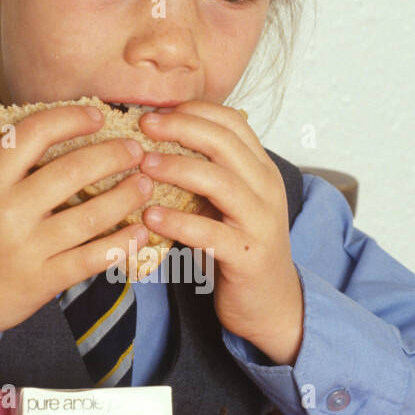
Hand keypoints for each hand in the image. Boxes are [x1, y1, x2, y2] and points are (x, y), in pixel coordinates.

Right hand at [0, 106, 149, 342]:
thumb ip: (13, 172)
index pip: (32, 134)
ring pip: (90, 215)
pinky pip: (92, 257)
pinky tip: (140, 232)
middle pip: (71, 170)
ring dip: (126, 196)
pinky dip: (122, 243)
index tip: (96, 116)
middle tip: (135, 150)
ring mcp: (27, 248)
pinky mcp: (44, 280)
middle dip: (113, 155)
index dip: (69, 118)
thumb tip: (65, 140)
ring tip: (144, 185)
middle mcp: (8, 211)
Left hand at [137, 101, 304, 364]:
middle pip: (225, 143)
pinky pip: (211, 233)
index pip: (233, 123)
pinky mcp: (248, 256)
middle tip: (143, 126)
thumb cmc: (239, 248)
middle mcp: (266, 189)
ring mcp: (260, 222)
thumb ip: (207, 174)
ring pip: (220, 182)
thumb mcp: (228, 203)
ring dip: (177, 169)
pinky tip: (150, 216)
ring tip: (143, 166)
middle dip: (181, 128)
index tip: (157, 111)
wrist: (271, 303)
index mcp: (261, 170)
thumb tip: (156, 143)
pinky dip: (179, 222)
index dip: (194, 111)